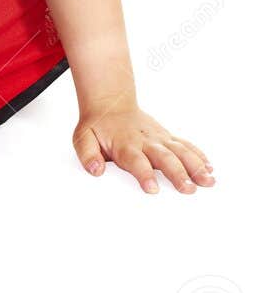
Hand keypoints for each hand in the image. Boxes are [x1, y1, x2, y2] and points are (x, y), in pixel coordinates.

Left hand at [73, 101, 214, 194]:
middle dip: (178, 174)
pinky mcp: (167, 137)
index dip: (144, 175)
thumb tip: (95, 170)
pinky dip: (198, 156)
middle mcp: (146, 142)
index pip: (136, 161)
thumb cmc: (97, 125)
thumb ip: (87, 154)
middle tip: (188, 189)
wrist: (111, 103)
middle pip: (164, 158)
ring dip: (195, 166)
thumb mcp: (82, 138)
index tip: (152, 189)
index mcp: (125, 145)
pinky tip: (210, 168)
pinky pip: (186, 145)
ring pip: (181, 151)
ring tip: (208, 181)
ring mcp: (160, 138)